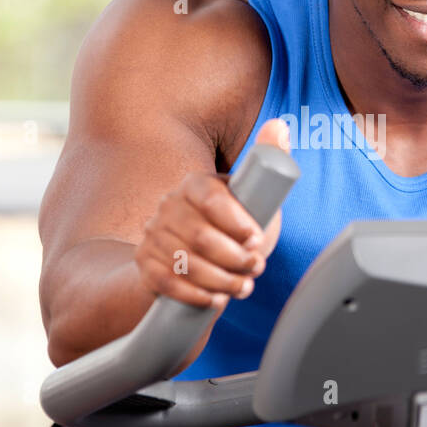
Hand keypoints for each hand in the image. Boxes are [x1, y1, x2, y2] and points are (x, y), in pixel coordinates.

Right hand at [133, 118, 289, 309]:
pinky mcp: (145, 264)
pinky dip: (197, 295)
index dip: (236, 222)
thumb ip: (270, 160)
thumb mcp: (253, 197)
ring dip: (221, 280)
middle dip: (235, 258)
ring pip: (186, 263)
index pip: (210, 199)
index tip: (257, 240)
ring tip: (244, 286)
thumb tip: (280, 126)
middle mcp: (168, 206)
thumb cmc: (231, 227)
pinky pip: (168, 283)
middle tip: (256, 268)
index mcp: (195, 184)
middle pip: (199, 236)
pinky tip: (217, 300)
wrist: (191, 259)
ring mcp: (152, 235)